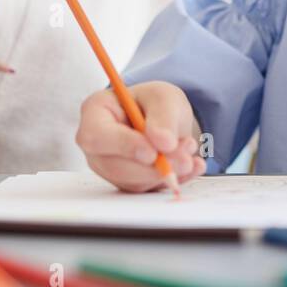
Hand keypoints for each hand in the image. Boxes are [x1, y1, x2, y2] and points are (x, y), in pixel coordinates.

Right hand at [76, 80, 206, 191]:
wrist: (163, 119)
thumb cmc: (153, 102)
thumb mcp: (164, 96)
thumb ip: (164, 116)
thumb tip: (163, 143)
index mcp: (95, 112)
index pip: (96, 136)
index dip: (123, 146)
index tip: (152, 152)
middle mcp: (97, 145)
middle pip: (115, 166)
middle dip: (153, 167)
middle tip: (184, 159)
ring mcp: (109, 168)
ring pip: (134, 182)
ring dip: (167, 173)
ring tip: (188, 150)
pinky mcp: (128, 184)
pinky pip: (148, 190)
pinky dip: (175, 180)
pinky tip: (191, 165)